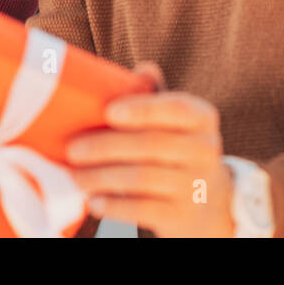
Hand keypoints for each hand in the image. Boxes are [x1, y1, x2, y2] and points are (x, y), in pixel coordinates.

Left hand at [67, 61, 234, 236]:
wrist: (211, 205)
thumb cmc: (179, 152)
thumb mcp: (176, 123)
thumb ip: (157, 97)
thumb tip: (144, 68)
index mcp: (203, 118)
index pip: (175, 108)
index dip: (142, 109)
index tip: (108, 112)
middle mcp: (206, 150)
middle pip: (151, 144)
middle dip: (106, 146)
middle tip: (72, 149)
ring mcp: (197, 186)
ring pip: (142, 178)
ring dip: (101, 177)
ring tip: (75, 177)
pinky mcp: (183, 216)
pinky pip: (142, 209)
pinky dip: (113, 205)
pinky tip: (93, 202)